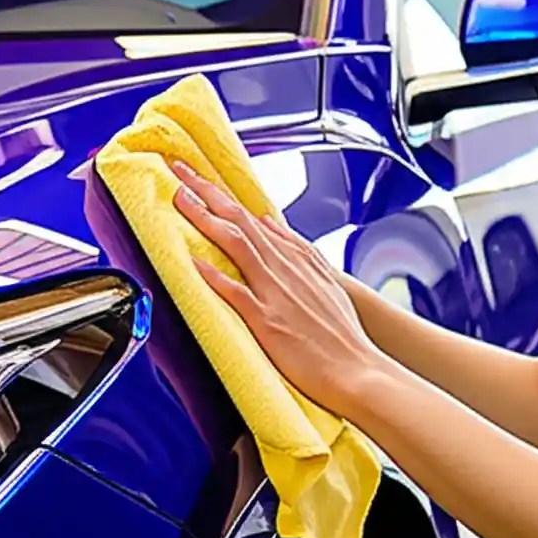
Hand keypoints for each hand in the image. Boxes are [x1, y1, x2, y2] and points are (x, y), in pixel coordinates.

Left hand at [170, 161, 383, 412]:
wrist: (358, 369)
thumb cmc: (341, 335)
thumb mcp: (324, 281)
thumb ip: (296, 251)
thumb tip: (268, 223)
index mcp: (295, 258)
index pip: (250, 216)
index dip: (221, 194)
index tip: (197, 176)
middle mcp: (283, 267)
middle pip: (238, 218)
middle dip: (206, 190)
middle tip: (179, 168)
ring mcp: (275, 291)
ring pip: (235, 243)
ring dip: (204, 217)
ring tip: (178, 197)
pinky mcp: (268, 320)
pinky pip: (235, 292)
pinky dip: (213, 275)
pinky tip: (191, 262)